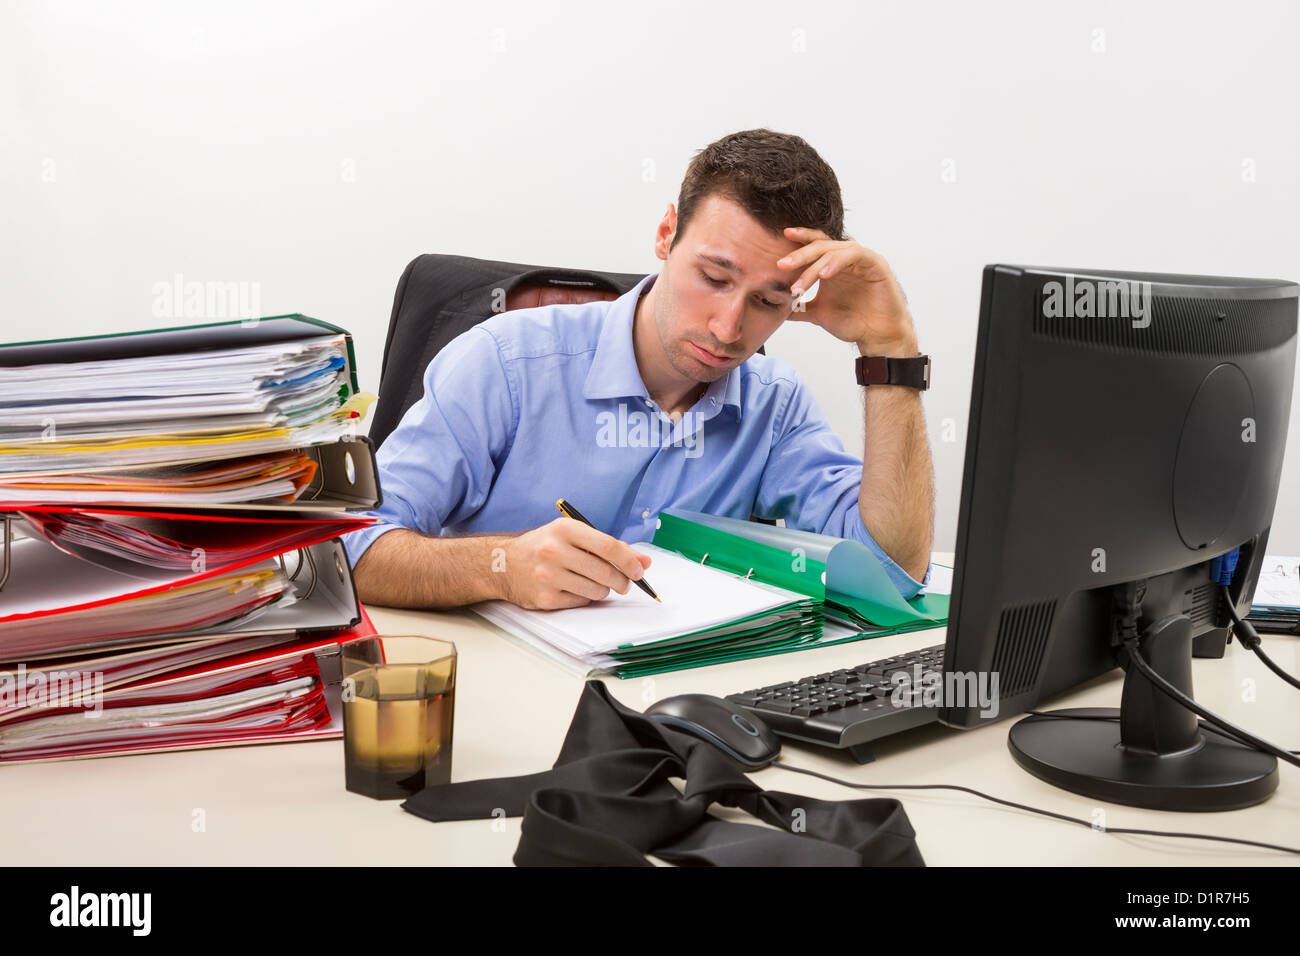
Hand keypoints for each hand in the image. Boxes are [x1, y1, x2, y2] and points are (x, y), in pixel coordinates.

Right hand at [499, 517, 652, 609]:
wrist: (503, 564)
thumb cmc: (545, 546)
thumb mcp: (573, 536)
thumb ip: (609, 547)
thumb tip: (644, 562)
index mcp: (565, 529)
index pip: (608, 546)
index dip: (629, 560)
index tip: (639, 570)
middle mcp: (554, 551)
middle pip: (605, 572)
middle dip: (623, 581)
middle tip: (624, 582)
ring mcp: (548, 576)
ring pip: (597, 590)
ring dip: (604, 590)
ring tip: (593, 582)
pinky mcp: (545, 598)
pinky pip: (581, 601)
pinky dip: (586, 597)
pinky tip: (574, 588)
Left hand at [778, 228, 917, 354]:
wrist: (878, 337)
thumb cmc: (853, 322)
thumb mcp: (818, 314)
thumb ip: (799, 309)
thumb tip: (776, 310)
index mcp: (833, 265)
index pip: (814, 244)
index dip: (799, 239)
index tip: (780, 237)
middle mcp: (846, 258)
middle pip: (820, 246)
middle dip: (799, 255)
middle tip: (781, 265)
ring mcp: (862, 259)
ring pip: (834, 251)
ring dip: (814, 266)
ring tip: (800, 284)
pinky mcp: (876, 264)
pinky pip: (855, 255)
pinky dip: (837, 262)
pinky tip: (824, 275)